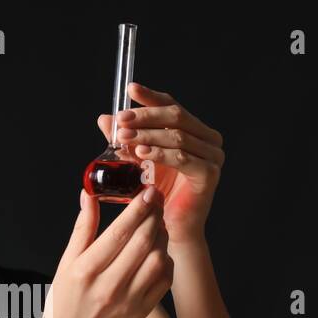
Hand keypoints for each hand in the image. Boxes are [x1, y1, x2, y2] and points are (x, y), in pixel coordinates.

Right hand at [38, 186, 172, 317]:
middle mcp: (109, 286)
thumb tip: (89, 195)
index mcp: (86, 270)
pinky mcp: (142, 311)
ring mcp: (128, 300)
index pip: (120, 232)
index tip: (148, 191)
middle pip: (143, 242)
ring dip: (161, 236)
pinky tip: (158, 250)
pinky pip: (163, 280)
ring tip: (156, 224)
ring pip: (157, 259)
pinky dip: (165, 260)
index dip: (138, 208)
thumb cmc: (64, 302)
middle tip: (157, 200)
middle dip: (154, 215)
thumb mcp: (65, 263)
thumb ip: (82, 228)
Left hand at [96, 82, 224, 245]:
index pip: (172, 106)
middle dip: (145, 116)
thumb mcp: (137, 160)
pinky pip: (182, 158)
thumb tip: (105, 118)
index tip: (130, 89)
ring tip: (124, 138)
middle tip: (121, 120)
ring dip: (147, 135)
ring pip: (176, 136)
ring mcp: (212, 156)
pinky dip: (160, 153)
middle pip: (175, 117)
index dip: (150, 97)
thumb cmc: (158, 194)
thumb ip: (126, 139)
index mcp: (195, 130)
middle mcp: (208, 139)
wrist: (170, 228)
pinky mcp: (209, 174)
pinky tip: (141, 153)